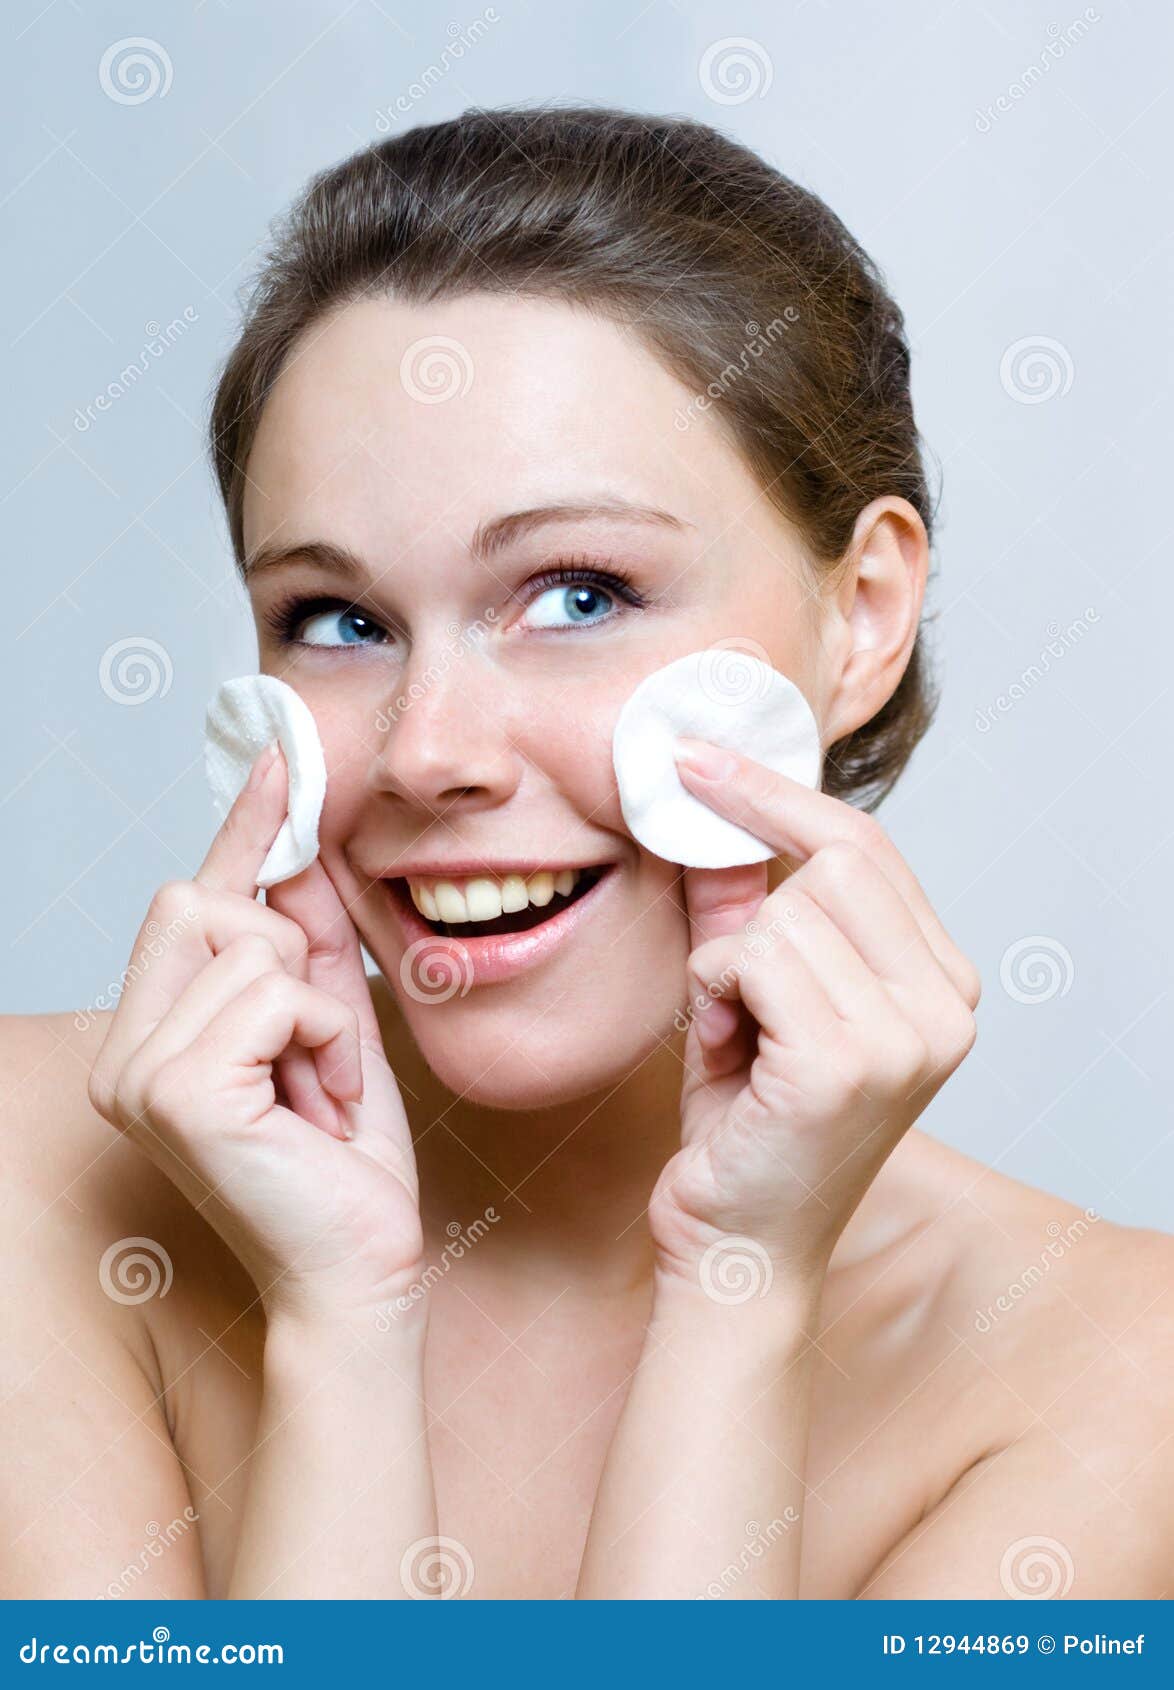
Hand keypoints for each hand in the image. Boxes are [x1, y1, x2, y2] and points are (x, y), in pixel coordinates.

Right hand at [88, 743, 423, 1328]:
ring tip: (320, 1090)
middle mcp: (125, 1053)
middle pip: (200, 900)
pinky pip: (274, 992)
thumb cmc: (346, 1164)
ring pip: (247, 941)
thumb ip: (306, 938)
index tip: (278, 761)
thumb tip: (300, 841)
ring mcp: (140, 1074)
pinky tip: (321, 1102)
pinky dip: (324, 1035)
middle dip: (287, 955)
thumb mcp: (331, 1026)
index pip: (188, 902)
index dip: (238, 829)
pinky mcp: (177, 1093)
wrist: (361, 1269)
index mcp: (152, 1036)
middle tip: (317, 1051)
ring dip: (317, 1010)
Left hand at [649, 738, 980, 1287]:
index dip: (777, 795)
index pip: (867, 844)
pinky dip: (712, 994)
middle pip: (833, 863)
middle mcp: (945, 1007)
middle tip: (726, 984)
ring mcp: (905, 1037)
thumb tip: (714, 811)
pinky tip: (723, 1052)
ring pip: (781, 915)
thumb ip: (751, 907)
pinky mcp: (847, 1064)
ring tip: (734, 1040)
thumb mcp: (755, 998)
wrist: (737, 1251)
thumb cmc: (747, 1128)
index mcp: (940, 984)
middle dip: (752, 909)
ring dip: (727, 969)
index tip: (700, 759)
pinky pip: (750, 960)